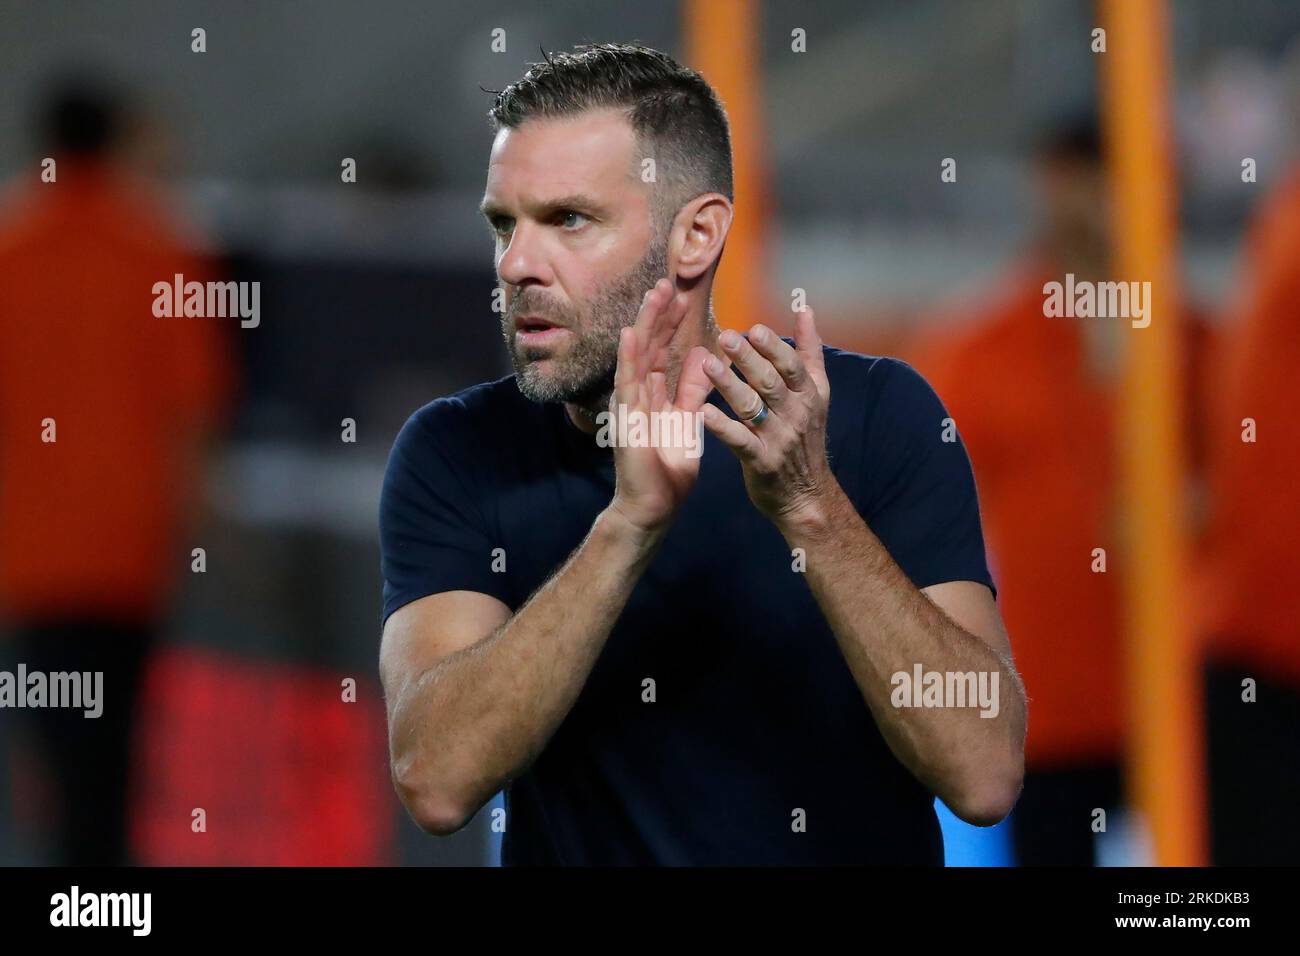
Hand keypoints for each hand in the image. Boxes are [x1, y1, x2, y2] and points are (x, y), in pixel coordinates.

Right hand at [607, 278, 712, 533]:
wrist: (653, 506)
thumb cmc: (667, 470)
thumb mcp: (688, 420)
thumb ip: (693, 390)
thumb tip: (705, 357)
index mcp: (654, 395)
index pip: (661, 350)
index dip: (671, 324)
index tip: (682, 296)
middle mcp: (638, 394)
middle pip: (648, 346)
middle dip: (658, 314)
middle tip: (668, 282)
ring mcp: (629, 405)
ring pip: (636, 356)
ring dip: (644, 324)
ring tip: (653, 294)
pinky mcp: (626, 420)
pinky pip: (626, 383)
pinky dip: (628, 358)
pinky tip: (631, 334)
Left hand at [697, 308, 837, 528]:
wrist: (807, 495)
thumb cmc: (804, 438)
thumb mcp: (816, 394)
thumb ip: (810, 351)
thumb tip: (805, 309)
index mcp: (808, 395)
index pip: (793, 366)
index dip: (775, 347)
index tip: (754, 329)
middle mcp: (795, 414)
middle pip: (770, 382)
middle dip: (749, 359)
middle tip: (726, 337)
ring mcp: (778, 439)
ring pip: (752, 407)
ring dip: (730, 385)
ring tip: (708, 364)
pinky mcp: (761, 462)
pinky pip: (739, 441)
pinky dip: (722, 426)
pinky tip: (703, 412)